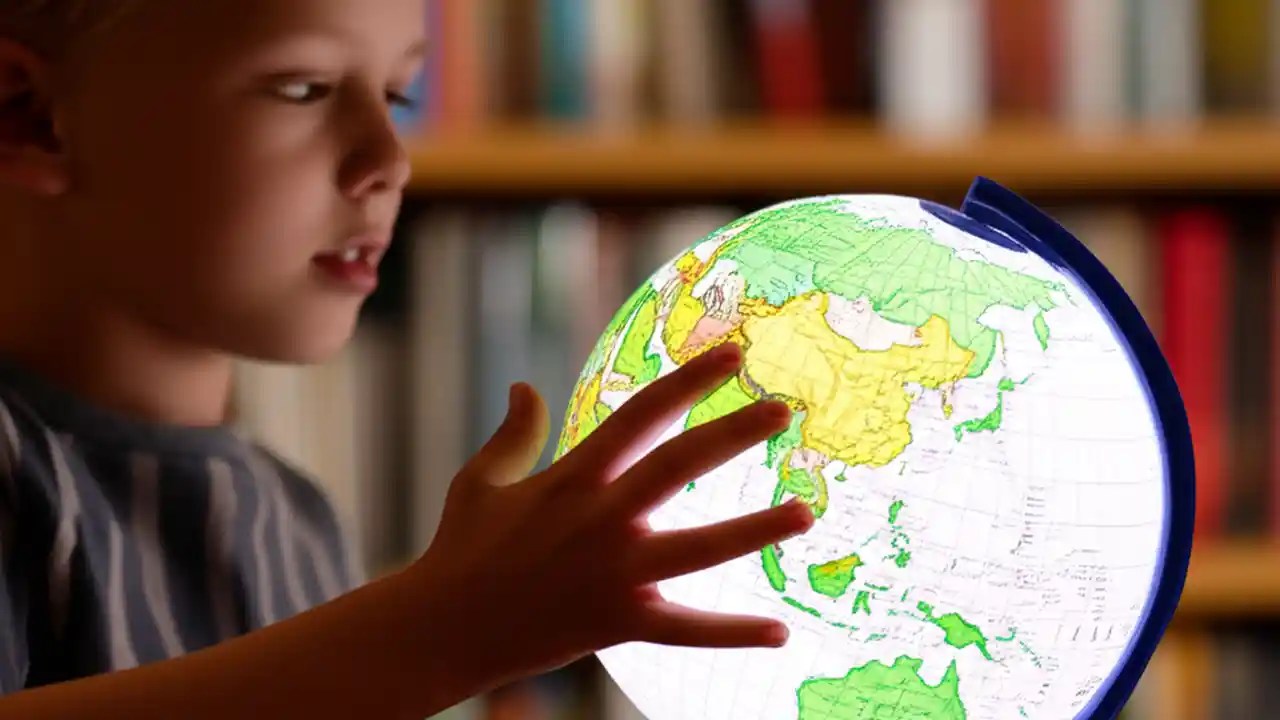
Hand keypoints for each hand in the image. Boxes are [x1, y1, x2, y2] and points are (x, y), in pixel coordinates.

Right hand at [404, 342, 813, 701]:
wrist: (442, 628)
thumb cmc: (460, 550)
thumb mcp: (479, 481)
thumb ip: (513, 434)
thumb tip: (522, 386)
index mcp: (573, 477)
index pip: (642, 414)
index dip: (689, 381)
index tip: (734, 355)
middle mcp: (601, 518)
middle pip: (681, 465)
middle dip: (733, 432)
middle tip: (782, 409)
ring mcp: (614, 572)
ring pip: (699, 548)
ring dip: (755, 530)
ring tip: (805, 513)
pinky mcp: (619, 622)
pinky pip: (686, 630)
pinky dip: (732, 633)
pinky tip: (780, 634)